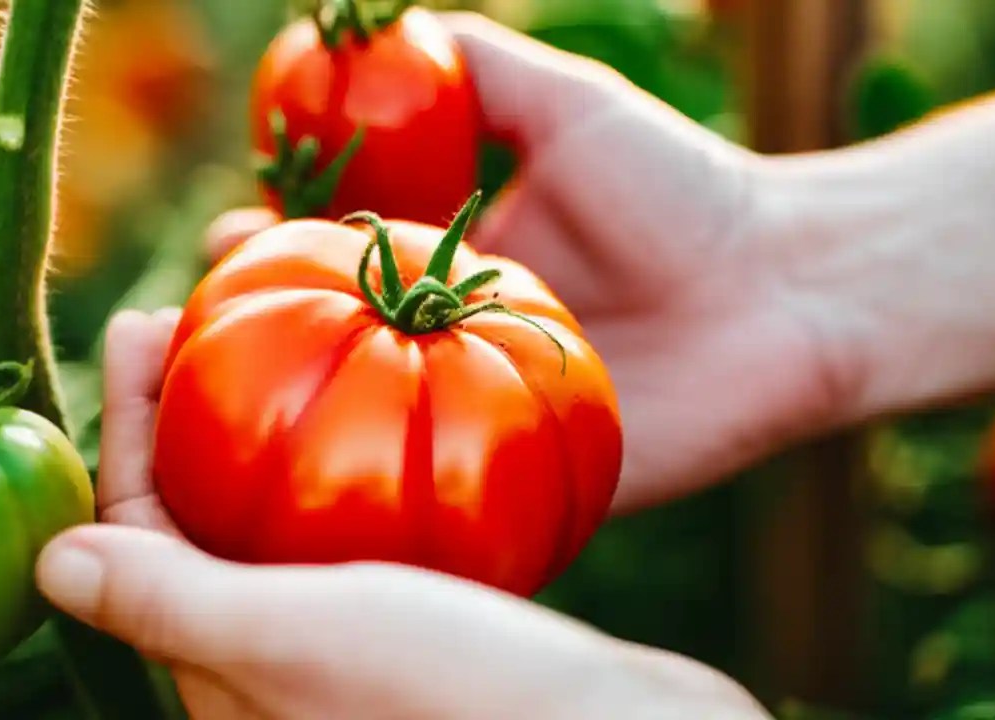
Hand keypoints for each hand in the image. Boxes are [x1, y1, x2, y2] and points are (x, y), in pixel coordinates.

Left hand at [35, 310, 770, 719]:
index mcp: (224, 674)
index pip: (139, 531)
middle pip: (204, 509)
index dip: (127, 422)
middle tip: (196, 305)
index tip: (141, 318)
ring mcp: (349, 636)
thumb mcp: (292, 637)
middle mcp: (275, 659)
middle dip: (190, 406)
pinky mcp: (419, 615)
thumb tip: (51, 561)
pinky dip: (356, 445)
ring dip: (270, 417)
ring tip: (278, 325)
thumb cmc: (451, 699)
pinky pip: (361, 514)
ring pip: (283, 506)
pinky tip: (388, 386)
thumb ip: (168, 600)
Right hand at [206, 13, 846, 513]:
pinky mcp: (525, 487)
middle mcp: (450, 341)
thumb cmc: (686, 188)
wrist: (791, 289)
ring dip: (292, 431)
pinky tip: (309, 510)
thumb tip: (390, 27)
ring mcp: (481, 420)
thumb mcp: (569, 104)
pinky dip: (375, 514)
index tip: (228, 234)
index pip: (336, 254)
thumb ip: (482, 65)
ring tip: (230, 411)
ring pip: (366, 433)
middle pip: (334, 346)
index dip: (273, 246)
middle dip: (257, 339)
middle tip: (204, 326)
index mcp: (451, 260)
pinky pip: (441, 508)